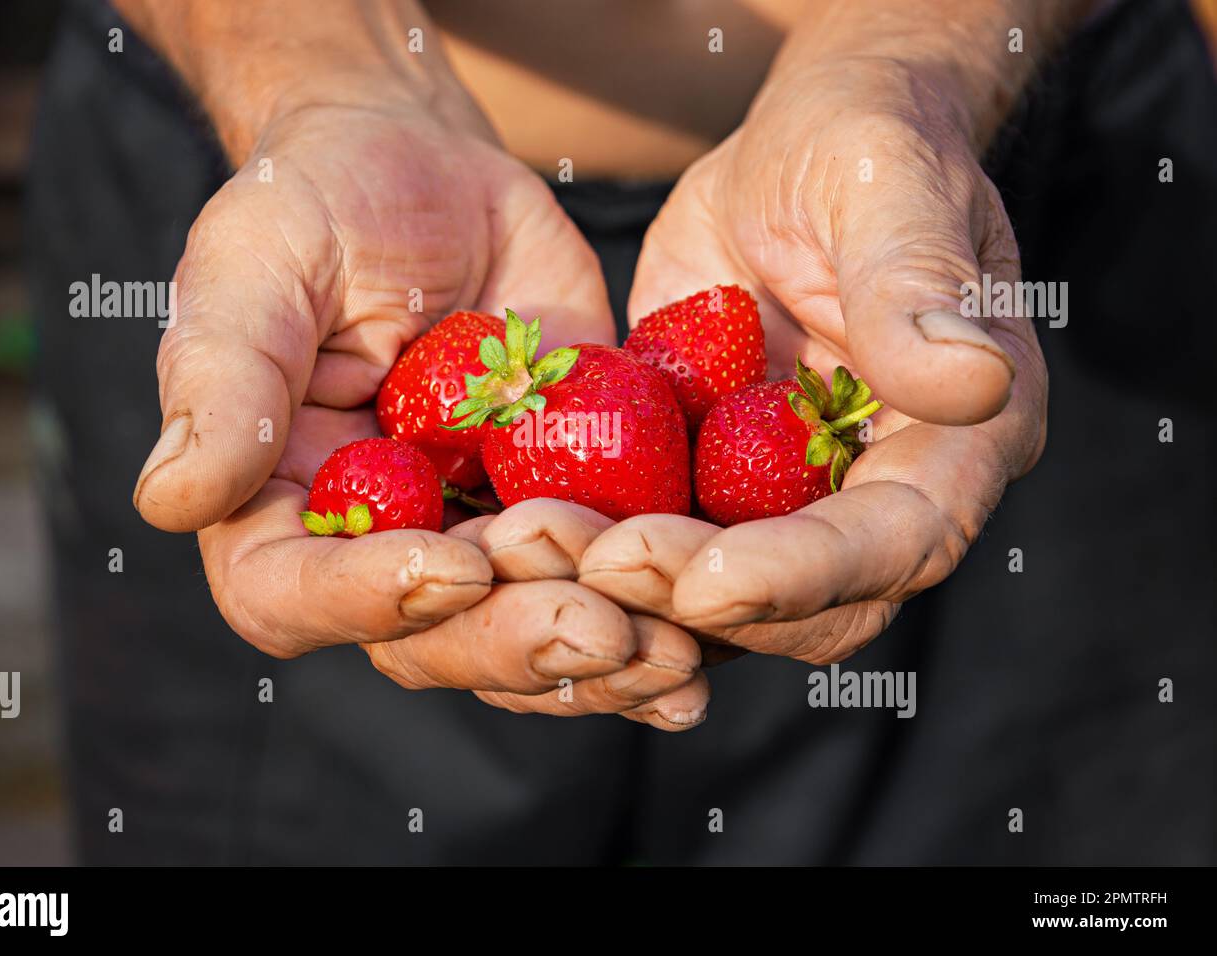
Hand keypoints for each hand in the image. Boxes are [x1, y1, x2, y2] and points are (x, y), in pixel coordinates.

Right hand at [127, 100, 703, 727]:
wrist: (429, 173)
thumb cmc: (319, 203)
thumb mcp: (258, 268)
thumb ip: (223, 380)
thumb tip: (170, 500)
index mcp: (276, 509)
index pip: (297, 595)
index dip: (370, 598)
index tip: (454, 562)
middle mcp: (373, 548)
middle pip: (431, 640)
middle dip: (518, 642)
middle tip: (604, 631)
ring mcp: (473, 539)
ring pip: (526, 638)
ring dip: (601, 660)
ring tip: (673, 654)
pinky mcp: (561, 512)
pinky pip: (601, 589)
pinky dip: (653, 621)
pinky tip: (706, 646)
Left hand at [575, 53, 1047, 661]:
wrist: (791, 153)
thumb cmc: (861, 147)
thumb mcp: (887, 191)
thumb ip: (919, 288)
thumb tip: (972, 383)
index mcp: (957, 440)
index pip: (896, 543)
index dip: (801, 575)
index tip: (703, 580)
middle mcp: (880, 493)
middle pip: (805, 606)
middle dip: (695, 599)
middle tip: (587, 560)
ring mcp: (790, 500)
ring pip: (719, 598)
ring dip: (626, 588)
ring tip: (529, 542)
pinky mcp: (713, 488)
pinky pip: (656, 542)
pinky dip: (591, 546)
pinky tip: (518, 525)